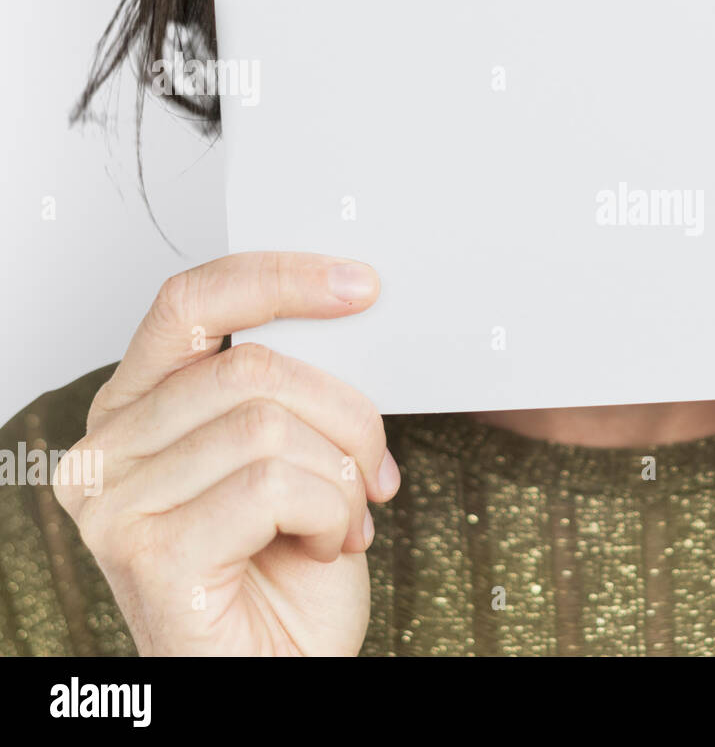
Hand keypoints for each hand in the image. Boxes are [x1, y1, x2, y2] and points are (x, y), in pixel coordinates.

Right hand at [53, 252, 398, 655]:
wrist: (280, 670)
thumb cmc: (285, 570)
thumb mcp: (292, 452)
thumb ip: (291, 386)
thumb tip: (348, 309)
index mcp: (138, 408)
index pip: (192, 303)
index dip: (279, 278)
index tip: (359, 285)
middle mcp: (108, 448)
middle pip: (255, 367)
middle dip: (346, 414)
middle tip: (372, 467)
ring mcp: (117, 502)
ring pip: (271, 424)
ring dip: (341, 475)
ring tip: (342, 521)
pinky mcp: (149, 552)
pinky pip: (274, 485)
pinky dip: (330, 515)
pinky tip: (322, 548)